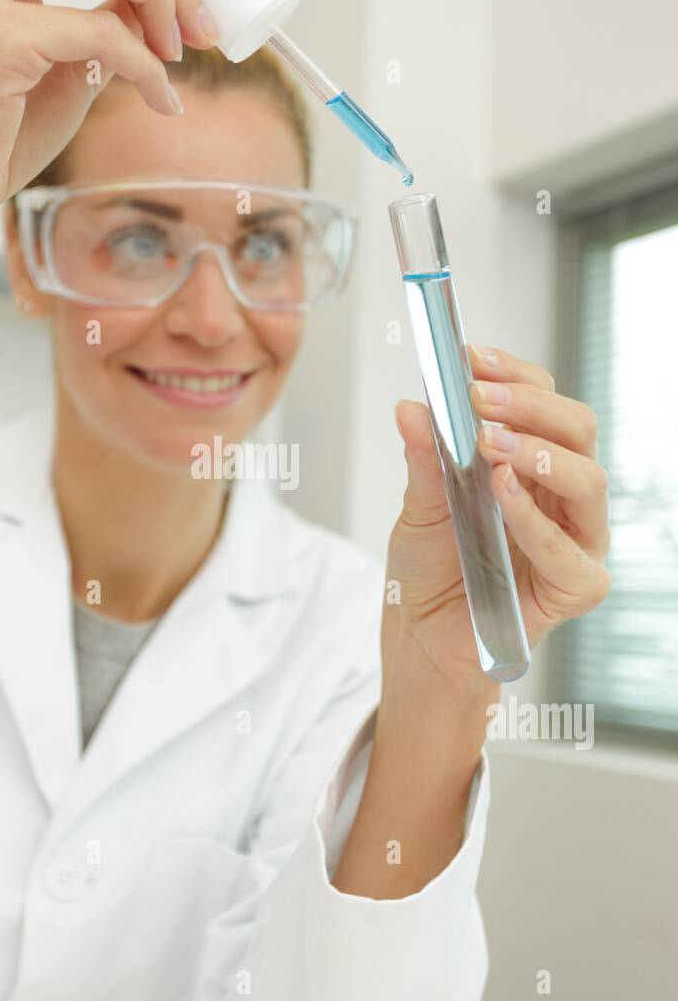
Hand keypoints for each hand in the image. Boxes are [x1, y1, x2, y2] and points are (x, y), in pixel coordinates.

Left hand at [384, 344, 610, 690]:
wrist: (422, 641)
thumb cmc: (431, 571)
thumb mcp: (419, 505)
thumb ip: (424, 458)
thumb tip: (413, 406)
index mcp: (536, 463)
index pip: (544, 402)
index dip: (513, 375)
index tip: (469, 358)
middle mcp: (565, 496)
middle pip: (577, 430)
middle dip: (530, 406)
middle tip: (480, 399)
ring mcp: (578, 540)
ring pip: (588, 481)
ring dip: (540, 454)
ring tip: (492, 444)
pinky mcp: (577, 586)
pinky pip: (568, 550)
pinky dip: (535, 520)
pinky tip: (504, 493)